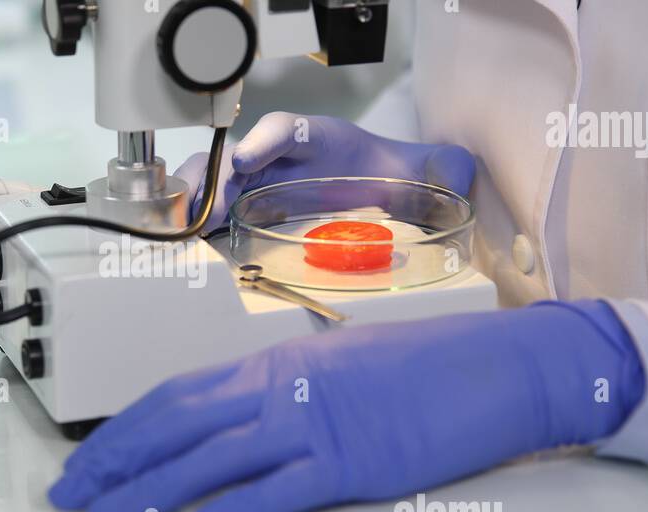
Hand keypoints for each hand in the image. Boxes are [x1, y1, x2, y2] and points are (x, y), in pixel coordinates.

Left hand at [49, 301, 642, 511]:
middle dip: (116, 459)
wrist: (494, 367)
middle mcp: (281, 390)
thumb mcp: (334, 366)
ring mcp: (313, 425)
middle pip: (176, 425)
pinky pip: (275, 492)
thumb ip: (280, 391)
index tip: (88, 453)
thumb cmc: (421, 363)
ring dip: (151, 489)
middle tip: (71, 490)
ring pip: (210, 459)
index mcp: (273, 364)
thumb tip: (235, 417)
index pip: (176, 395)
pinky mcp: (350, 464)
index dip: (125, 427)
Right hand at [175, 112, 476, 228]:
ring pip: (210, 183)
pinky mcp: (246, 215)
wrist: (376, 192)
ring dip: (193, 202)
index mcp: (318, 139)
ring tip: (187, 230)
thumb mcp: (419, 171)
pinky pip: (210, 215)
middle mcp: (279, 159)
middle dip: (210, 177)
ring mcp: (257, 186)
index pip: (286, 128)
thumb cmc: (389, 177)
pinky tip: (187, 247)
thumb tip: (460, 174)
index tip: (247, 162)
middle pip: (231, 157)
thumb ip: (442, 168)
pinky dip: (193, 226)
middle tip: (205, 209)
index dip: (263, 141)